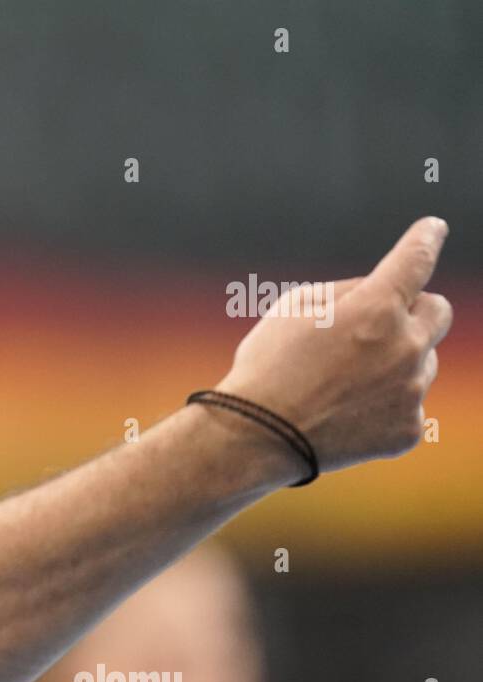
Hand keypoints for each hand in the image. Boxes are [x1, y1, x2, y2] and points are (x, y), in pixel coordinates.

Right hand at [215, 217, 452, 474]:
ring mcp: (411, 391)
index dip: (425, 239)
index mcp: (376, 308)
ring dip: (395, 362)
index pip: (415, 259)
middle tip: (379, 326)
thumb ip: (345, 291)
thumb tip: (377, 292)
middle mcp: (406, 346)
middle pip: (438, 311)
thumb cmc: (266, 368)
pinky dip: (384, 406)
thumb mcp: (291, 309)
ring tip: (343, 383)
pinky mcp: (408, 429)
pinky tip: (346, 413)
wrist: (256, 439)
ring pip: (422, 362)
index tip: (432, 230)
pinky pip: (407, 406)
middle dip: (414, 311)